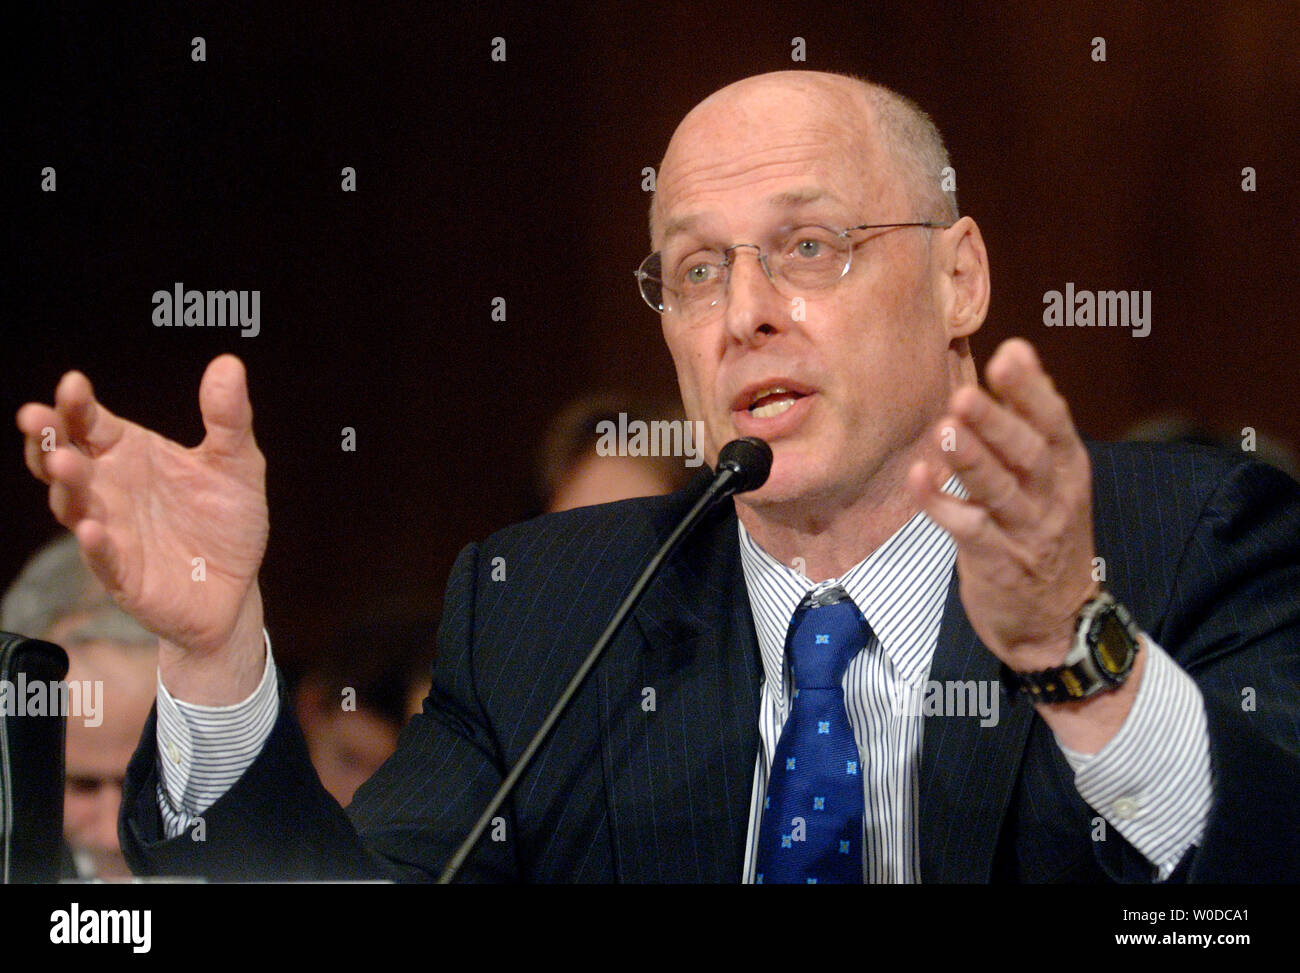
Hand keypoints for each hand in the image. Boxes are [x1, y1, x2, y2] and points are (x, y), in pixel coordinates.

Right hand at [17, 355, 267, 699]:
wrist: (236, 587)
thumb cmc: (226, 521)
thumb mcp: (237, 463)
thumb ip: (229, 418)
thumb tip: (228, 363)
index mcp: (129, 453)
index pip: (91, 422)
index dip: (76, 403)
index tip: (73, 383)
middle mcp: (110, 488)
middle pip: (64, 457)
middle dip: (47, 437)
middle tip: (35, 416)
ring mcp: (111, 530)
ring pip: (73, 504)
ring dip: (67, 484)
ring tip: (65, 463)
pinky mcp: (123, 573)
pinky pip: (103, 557)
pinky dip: (95, 542)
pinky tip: (92, 528)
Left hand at [906, 338, 1098, 671]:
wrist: (1055, 619)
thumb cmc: (1043, 533)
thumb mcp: (1051, 477)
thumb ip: (1032, 422)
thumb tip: (1016, 353)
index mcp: (1065, 468)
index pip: (1054, 421)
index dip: (1032, 388)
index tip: (1011, 353)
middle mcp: (1051, 496)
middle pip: (1027, 454)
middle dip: (998, 422)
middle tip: (965, 393)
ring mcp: (1025, 531)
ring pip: (999, 491)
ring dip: (970, 460)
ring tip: (945, 431)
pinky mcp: (997, 562)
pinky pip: (967, 529)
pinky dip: (942, 503)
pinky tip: (919, 478)